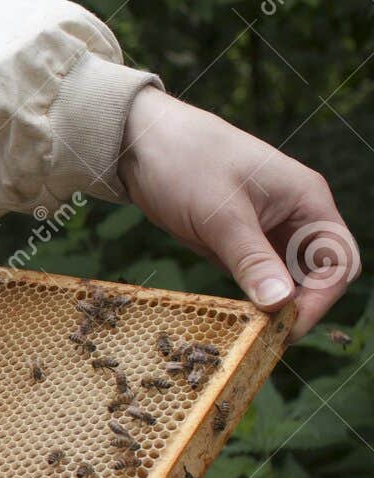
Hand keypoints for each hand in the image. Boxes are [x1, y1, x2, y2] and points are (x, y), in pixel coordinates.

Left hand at [120, 88, 358, 338]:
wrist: (138, 141)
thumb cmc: (185, 162)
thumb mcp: (219, 214)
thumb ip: (251, 258)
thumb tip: (281, 304)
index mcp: (306, 200)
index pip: (338, 262)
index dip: (321, 299)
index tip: (287, 328)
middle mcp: (294, 216)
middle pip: (317, 275)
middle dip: (299, 307)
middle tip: (264, 337)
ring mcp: (265, 229)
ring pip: (285, 280)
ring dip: (272, 306)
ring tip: (246, 333)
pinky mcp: (237, 240)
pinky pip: (255, 276)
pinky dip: (248, 296)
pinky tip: (231, 315)